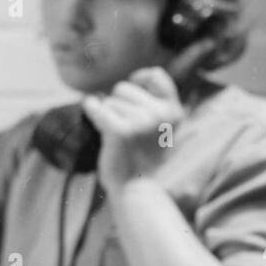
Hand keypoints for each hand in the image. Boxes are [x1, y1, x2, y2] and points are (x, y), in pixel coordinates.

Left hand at [83, 64, 183, 189]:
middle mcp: (160, 114)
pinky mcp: (120, 131)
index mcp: (174, 112)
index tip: (135, 88)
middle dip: (119, 104)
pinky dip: (91, 112)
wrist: (136, 189)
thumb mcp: (160, 128)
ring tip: (119, 139)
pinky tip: (98, 125)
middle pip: (125, 87)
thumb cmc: (144, 157)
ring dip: (108, 116)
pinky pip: (96, 107)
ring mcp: (141, 122)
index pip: (157, 75)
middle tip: (127, 132)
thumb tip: (138, 76)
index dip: (141, 78)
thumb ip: (156, 103)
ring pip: (109, 101)